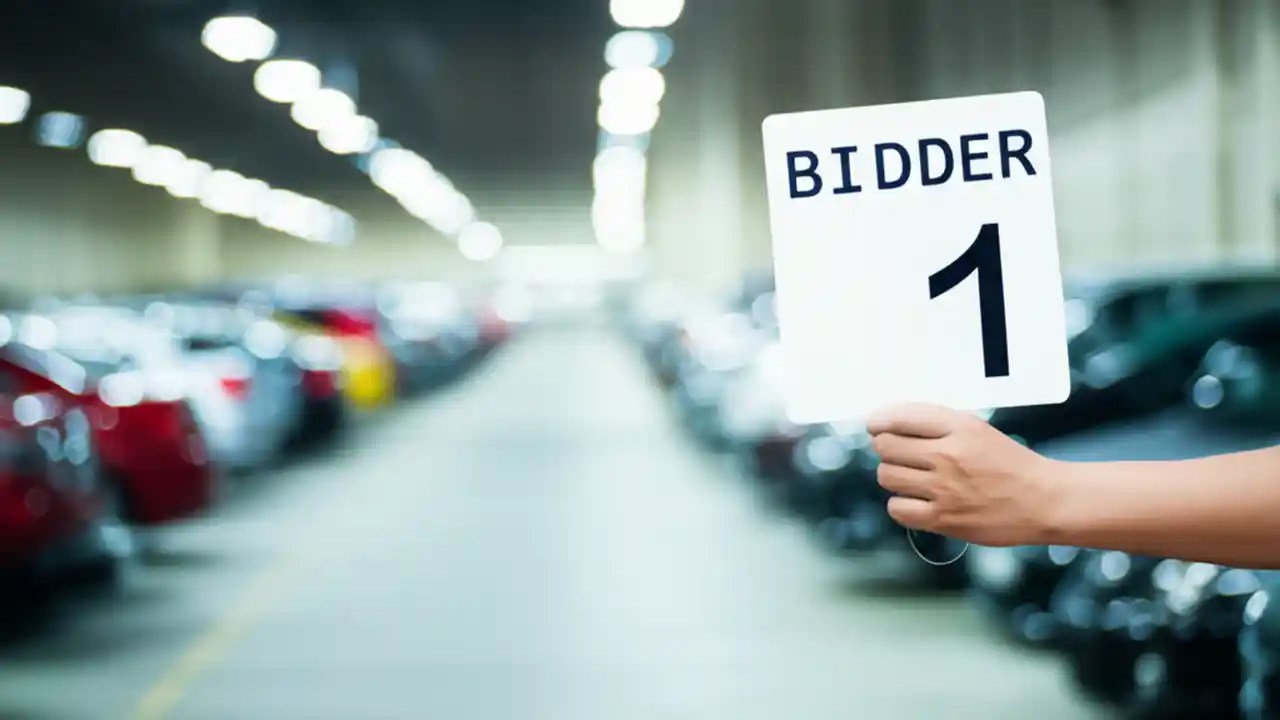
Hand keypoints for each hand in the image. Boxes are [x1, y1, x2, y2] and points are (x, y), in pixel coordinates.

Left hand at [866, 403, 1061, 546]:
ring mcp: (944, 489)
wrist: (1043, 501)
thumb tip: (888, 422)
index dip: (879, 421)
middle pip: (885, 446)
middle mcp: (948, 456)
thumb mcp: (977, 429)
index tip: (876, 425)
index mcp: (959, 427)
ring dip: (894, 475)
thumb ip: (936, 423)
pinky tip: (917, 500)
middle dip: (887, 448)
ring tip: (913, 477)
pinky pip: (897, 509)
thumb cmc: (1009, 464)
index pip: (899, 416)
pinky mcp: (943, 519)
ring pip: (887, 476)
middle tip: (902, 454)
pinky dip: (901, 505)